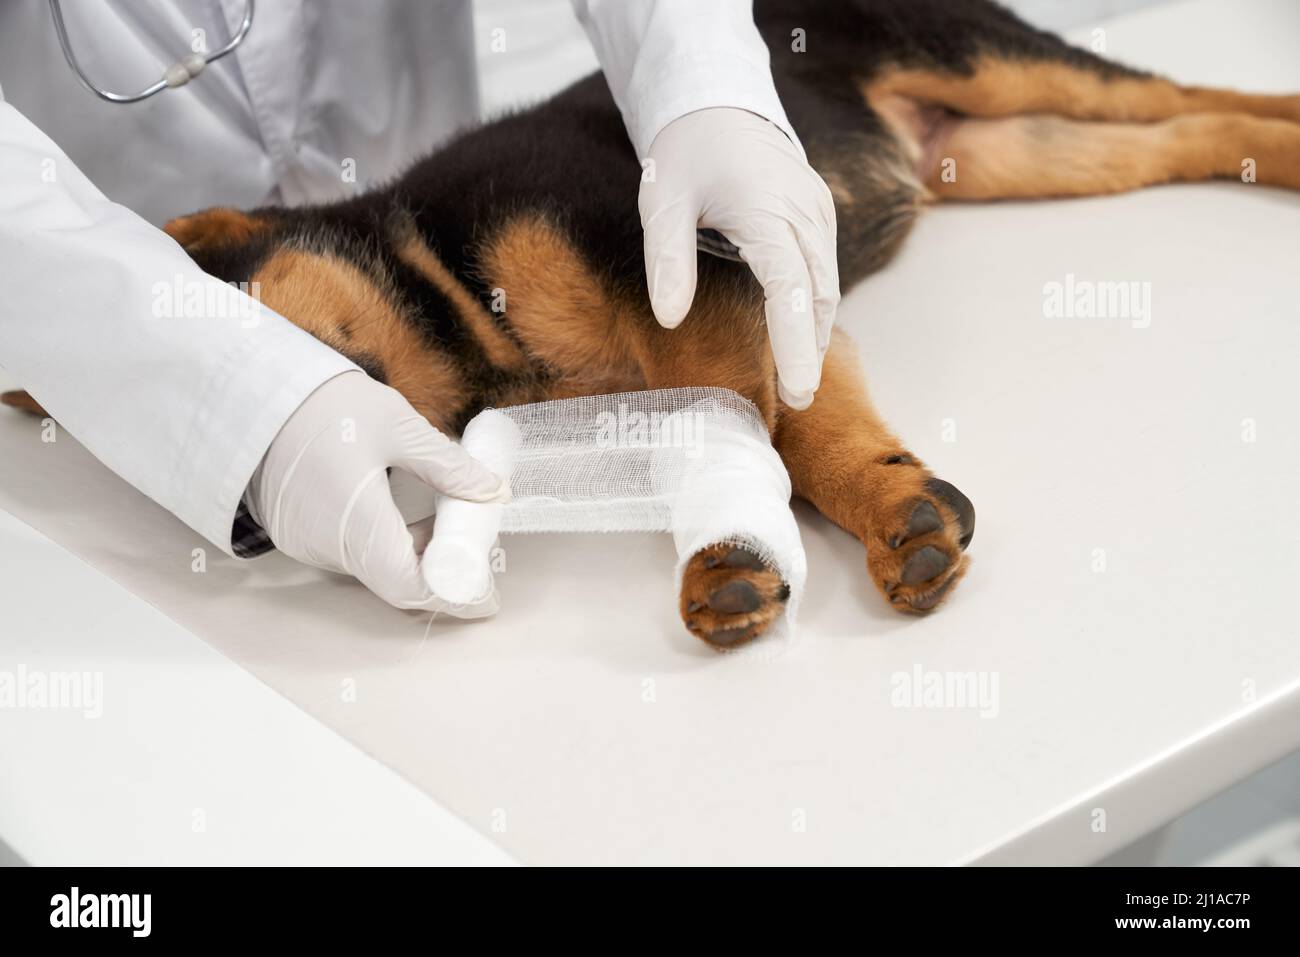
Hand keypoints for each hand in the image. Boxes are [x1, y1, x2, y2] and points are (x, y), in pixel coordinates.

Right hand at [245, 371, 507, 608]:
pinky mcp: (300, 535)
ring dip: (415, 555)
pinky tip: (413, 518)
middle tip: (479, 553)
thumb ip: (448, 466)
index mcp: (355, 523)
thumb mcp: (397, 426)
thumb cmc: (319, 406)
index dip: (453, 595)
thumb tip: (493, 491)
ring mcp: (309, 544)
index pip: (410, 585)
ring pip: (376, 568)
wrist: (249, 394)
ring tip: (451, 524)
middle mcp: (328, 546)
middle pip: (396, 581)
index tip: (486, 597)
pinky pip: (354, 553)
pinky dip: (388, 544)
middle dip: (442, 572)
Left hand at [639, 107, 839, 409]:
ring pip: (826, 285)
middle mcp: (803, 213)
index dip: (795, 344)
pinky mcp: (818, 214)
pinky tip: (798, 334)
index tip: (798, 388)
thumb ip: (668, 259)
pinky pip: (823, 268)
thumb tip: (671, 318)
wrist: (717, 101)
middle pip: (819, 296)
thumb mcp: (662, 200)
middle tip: (795, 400)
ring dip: (814, 331)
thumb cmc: (685, 153)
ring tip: (797, 379)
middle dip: (809, 350)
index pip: (791, 290)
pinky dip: (814, 304)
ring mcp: (817, 212)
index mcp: (767, 211)